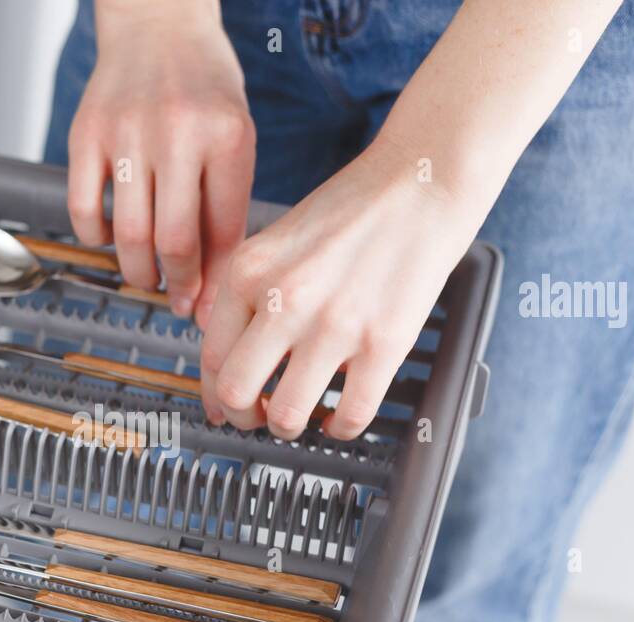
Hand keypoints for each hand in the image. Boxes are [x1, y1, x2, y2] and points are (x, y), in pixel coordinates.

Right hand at [67, 1, 254, 319]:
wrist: (158, 24)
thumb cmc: (204, 88)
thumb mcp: (234, 138)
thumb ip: (225, 205)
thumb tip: (210, 284)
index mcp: (226, 136)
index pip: (222, 231)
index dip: (214, 282)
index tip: (207, 308)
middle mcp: (176, 133)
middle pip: (172, 241)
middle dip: (176, 286)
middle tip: (177, 300)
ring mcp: (126, 133)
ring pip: (127, 234)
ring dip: (137, 271)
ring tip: (147, 278)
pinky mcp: (85, 134)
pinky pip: (83, 210)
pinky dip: (96, 238)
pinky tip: (110, 238)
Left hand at [200, 137, 481, 440]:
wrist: (423, 182)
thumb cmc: (354, 209)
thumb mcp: (279, 242)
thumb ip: (252, 294)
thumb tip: (235, 356)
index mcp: (250, 273)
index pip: (210, 356)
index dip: (215, 394)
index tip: (226, 407)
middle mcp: (284, 300)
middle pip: (237, 392)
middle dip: (245, 418)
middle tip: (261, 417)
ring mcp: (333, 325)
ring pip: (287, 415)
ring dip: (291, 427)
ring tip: (305, 415)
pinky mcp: (383, 343)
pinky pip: (350, 416)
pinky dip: (341, 428)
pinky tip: (341, 416)